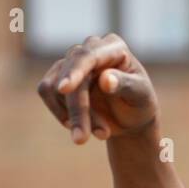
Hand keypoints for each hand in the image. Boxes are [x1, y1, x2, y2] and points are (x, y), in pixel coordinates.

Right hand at [36, 33, 157, 143]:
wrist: (131, 117)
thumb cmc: (140, 103)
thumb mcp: (141, 96)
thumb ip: (125, 85)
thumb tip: (105, 79)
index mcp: (113, 47)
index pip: (89, 56)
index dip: (76, 71)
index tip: (65, 89)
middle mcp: (90, 49)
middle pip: (71, 74)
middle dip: (78, 110)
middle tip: (82, 140)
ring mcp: (72, 61)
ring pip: (56, 86)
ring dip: (74, 116)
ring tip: (100, 135)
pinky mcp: (58, 76)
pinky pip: (46, 91)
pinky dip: (60, 113)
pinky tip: (77, 127)